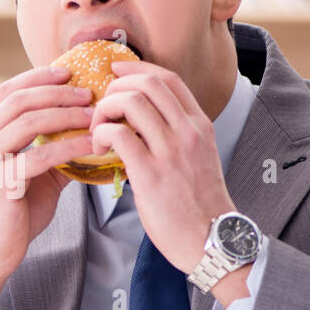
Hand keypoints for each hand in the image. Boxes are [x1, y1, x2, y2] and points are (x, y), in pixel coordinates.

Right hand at [0, 65, 96, 282]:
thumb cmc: (13, 216)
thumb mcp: (35, 178)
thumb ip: (53, 154)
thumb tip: (87, 135)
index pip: (5, 93)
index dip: (36, 77)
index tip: (67, 72)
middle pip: (17, 100)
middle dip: (56, 91)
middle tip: (87, 92)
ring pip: (27, 122)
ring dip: (65, 114)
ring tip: (93, 113)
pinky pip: (40, 156)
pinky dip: (69, 146)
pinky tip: (91, 144)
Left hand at [89, 60, 236, 275]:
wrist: (211, 240)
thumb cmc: (199, 206)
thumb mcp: (198, 158)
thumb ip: (175, 137)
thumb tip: (139, 126)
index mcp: (199, 125)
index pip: (168, 78)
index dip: (137, 69)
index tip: (116, 73)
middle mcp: (188, 131)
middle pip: (147, 82)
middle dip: (116, 87)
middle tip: (102, 108)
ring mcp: (170, 150)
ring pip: (130, 102)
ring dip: (104, 110)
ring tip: (98, 132)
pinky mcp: (150, 172)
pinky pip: (118, 134)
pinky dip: (100, 135)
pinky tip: (99, 150)